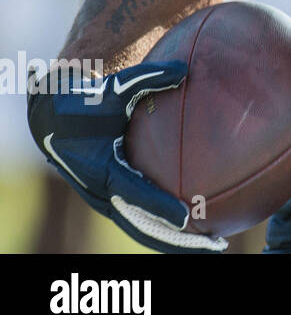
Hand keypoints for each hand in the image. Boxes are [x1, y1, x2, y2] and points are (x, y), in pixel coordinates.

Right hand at [27, 59, 227, 253]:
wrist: (51, 118)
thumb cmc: (87, 101)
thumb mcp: (113, 89)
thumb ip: (149, 78)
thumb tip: (185, 69)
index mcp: (101, 168)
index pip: (134, 193)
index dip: (159, 206)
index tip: (186, 216)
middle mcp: (104, 192)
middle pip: (144, 226)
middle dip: (179, 240)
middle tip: (216, 245)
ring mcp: (109, 199)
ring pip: (145, 230)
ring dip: (179, 241)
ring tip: (217, 245)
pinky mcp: (115, 198)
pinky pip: (145, 218)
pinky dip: (169, 227)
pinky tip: (202, 226)